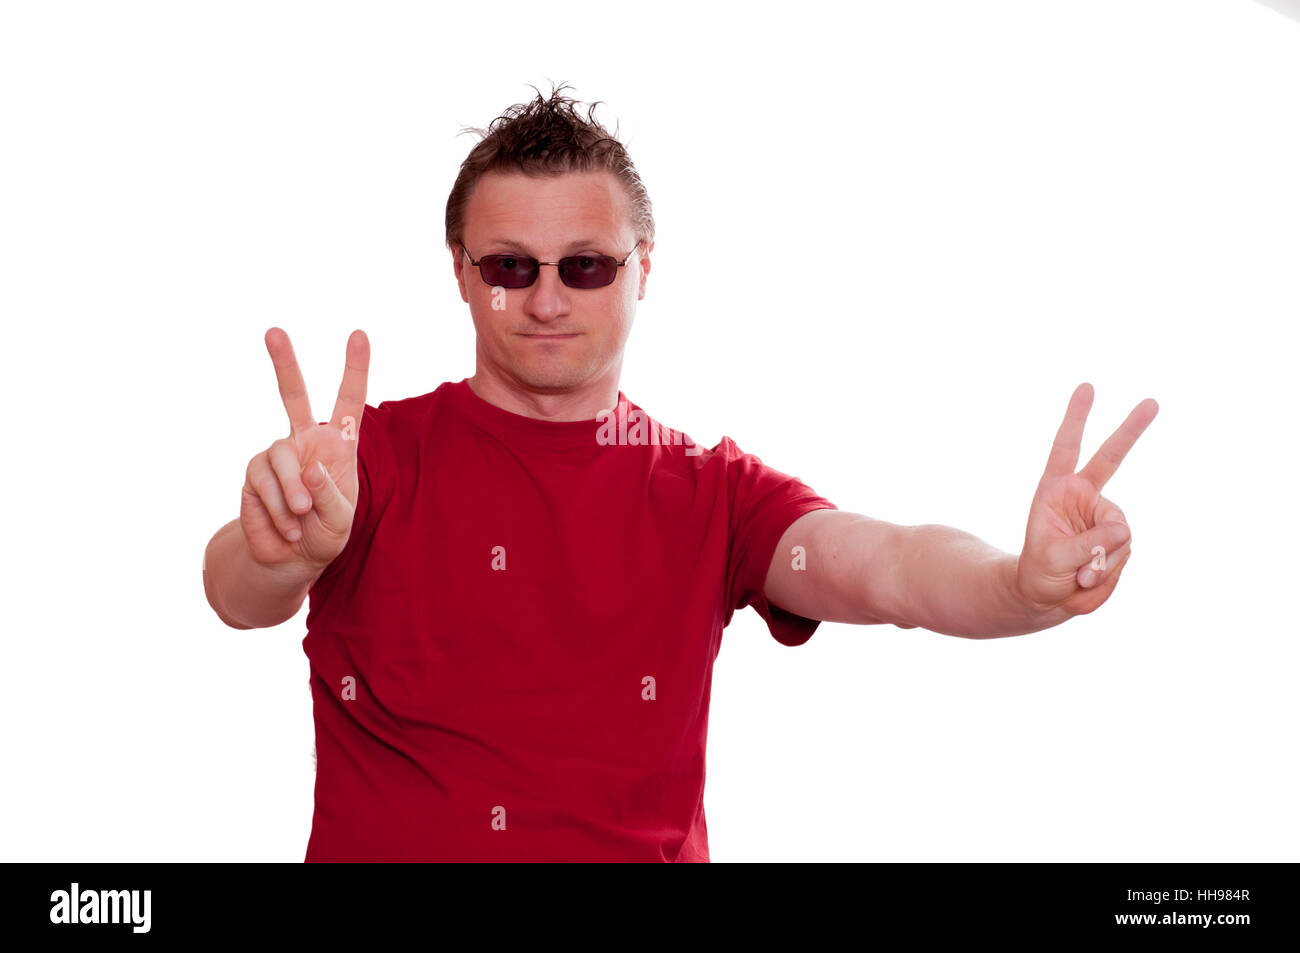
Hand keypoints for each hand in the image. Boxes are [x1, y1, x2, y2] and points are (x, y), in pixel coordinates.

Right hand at [240, 328, 369, 574]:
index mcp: (337, 444)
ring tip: (302, 516)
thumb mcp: (342, 520)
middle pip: (293, 395)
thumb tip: (310, 469)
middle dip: (283, 363)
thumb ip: (332, 496)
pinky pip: (264, 484)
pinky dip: (278, 509)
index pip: (348, 400)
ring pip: (281, 457)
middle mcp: (305, 441)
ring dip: (294, 493)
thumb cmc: (325, 533)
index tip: (359, 334)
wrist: (290, 558)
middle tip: (273, 331)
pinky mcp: (253, 474)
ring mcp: (277, 455)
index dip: (354, 368)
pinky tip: (286, 525)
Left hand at [1016, 383, 1157, 618]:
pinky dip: (1108, 574)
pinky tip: (1088, 581)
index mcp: (1056, 490)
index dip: (1076, 418)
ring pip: (1121, 535)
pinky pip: (1125, 555)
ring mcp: (1104, 517)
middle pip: (1111, 458)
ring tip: (1078, 577)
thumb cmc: (1039, 572)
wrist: (1046, 596)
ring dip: (1103, 562)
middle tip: (1152, 401)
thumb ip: (1087, 545)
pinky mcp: (1119, 539)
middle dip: (1131, 430)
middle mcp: (1083, 496)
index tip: (1087, 387)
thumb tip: (1125, 531)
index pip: (1066, 448)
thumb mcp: (1052, 559)